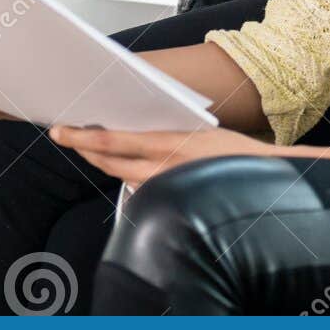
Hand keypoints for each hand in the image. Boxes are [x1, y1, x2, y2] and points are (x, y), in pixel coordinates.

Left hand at [48, 124, 275, 188]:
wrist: (266, 181)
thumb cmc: (234, 152)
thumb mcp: (197, 129)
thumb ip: (164, 132)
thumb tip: (134, 125)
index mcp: (169, 144)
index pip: (114, 142)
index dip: (83, 138)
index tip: (62, 130)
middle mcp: (163, 170)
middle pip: (110, 162)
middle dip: (84, 149)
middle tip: (64, 135)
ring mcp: (166, 190)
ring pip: (122, 177)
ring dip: (103, 163)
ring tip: (87, 147)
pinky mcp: (173, 203)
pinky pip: (141, 190)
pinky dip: (128, 177)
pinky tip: (123, 167)